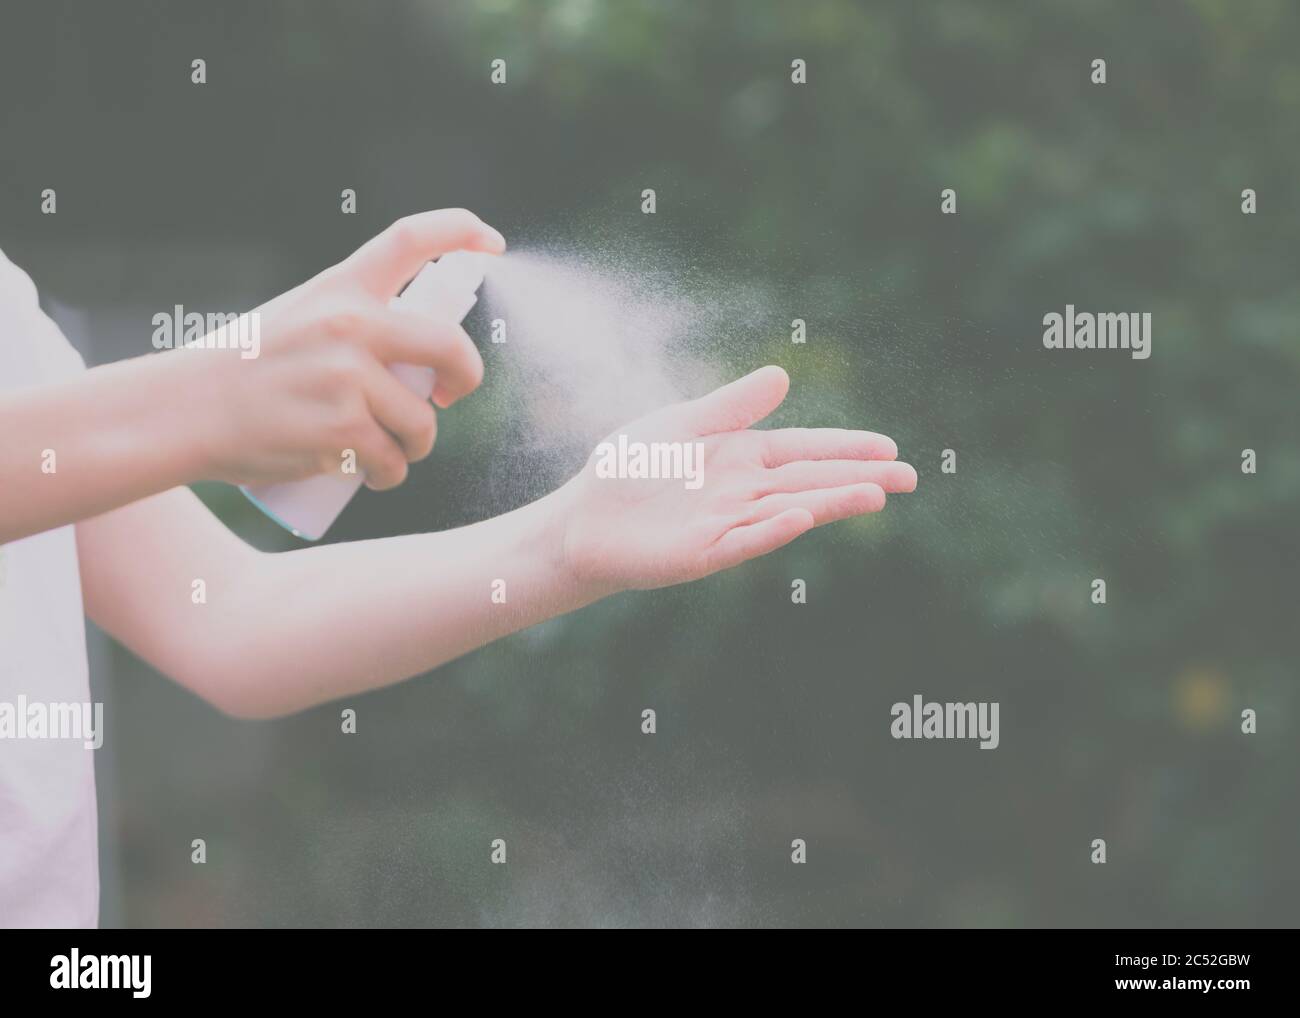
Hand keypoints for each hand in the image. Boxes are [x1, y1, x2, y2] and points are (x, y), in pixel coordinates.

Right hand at [193, 209, 504, 488]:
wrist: (183, 411)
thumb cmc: (243, 370)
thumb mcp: (298, 317)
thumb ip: (354, 323)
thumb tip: (420, 359)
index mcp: (340, 287)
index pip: (410, 238)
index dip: (462, 231)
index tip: (492, 242)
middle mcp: (351, 324)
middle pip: (450, 346)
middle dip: (467, 377)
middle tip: (451, 395)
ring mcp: (349, 378)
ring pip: (421, 422)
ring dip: (413, 444)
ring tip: (382, 448)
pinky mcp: (344, 430)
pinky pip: (394, 461)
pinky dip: (387, 475)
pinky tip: (367, 473)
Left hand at [548, 365, 916, 592]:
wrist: (583, 517)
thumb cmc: (631, 469)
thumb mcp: (684, 424)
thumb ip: (732, 406)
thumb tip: (782, 374)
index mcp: (742, 457)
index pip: (805, 451)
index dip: (846, 448)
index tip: (889, 448)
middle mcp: (744, 491)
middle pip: (810, 481)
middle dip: (858, 478)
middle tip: (909, 477)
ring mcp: (727, 523)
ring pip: (789, 510)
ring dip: (829, 503)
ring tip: (874, 495)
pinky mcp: (703, 552)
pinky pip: (744, 539)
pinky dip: (772, 528)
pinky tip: (801, 517)